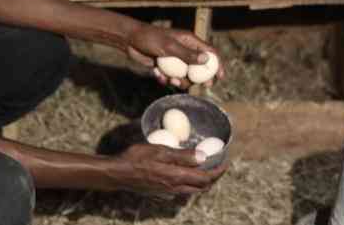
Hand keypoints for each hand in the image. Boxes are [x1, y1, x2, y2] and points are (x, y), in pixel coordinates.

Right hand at [109, 142, 226, 195]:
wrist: (118, 174)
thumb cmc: (136, 158)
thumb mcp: (159, 151)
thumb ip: (182, 156)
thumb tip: (203, 157)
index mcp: (177, 177)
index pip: (206, 178)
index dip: (219, 170)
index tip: (225, 160)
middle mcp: (175, 188)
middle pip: (202, 187)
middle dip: (213, 177)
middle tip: (217, 164)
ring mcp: (168, 192)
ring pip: (193, 190)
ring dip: (203, 182)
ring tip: (204, 168)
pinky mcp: (161, 193)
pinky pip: (182, 190)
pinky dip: (190, 183)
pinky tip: (185, 174)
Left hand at [125, 25, 224, 88]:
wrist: (129, 40)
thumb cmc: (149, 38)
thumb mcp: (169, 46)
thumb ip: (187, 54)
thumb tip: (207, 59)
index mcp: (189, 41)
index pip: (210, 52)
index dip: (217, 64)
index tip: (220, 77)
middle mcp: (184, 50)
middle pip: (199, 67)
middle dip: (200, 78)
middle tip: (201, 86)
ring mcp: (174, 59)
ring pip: (185, 75)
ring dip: (180, 81)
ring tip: (170, 80)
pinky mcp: (164, 66)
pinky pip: (171, 77)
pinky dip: (165, 79)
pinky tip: (157, 74)